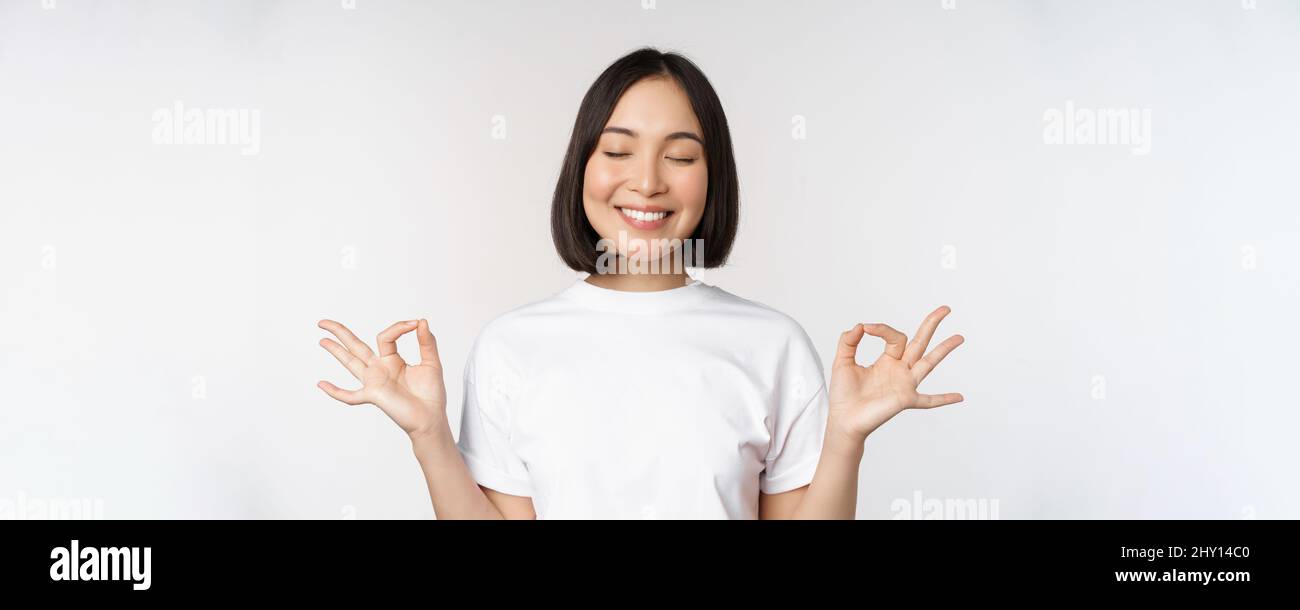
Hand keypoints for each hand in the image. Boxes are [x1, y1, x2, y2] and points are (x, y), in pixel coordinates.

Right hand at [316, 319, 447, 438]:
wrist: (431, 418)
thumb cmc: (431, 394)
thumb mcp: (432, 363)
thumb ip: (427, 342)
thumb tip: (422, 321)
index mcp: (392, 359)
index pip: (386, 336)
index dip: (399, 327)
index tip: (415, 323)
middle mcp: (379, 369)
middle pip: (356, 346)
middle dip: (341, 333)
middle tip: (324, 322)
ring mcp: (374, 382)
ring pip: (350, 363)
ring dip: (335, 351)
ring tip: (322, 340)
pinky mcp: (373, 395)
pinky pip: (350, 395)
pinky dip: (335, 391)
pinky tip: (321, 384)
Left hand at [828, 306, 964, 443]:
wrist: (843, 419)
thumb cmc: (844, 393)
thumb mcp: (842, 361)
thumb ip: (848, 341)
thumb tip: (860, 325)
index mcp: (887, 360)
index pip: (895, 337)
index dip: (882, 329)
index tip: (866, 328)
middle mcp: (900, 370)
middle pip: (920, 343)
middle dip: (931, 325)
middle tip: (945, 309)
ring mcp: (905, 384)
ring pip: (928, 363)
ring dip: (944, 350)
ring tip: (959, 337)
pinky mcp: (905, 399)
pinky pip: (928, 400)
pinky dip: (943, 399)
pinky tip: (960, 397)